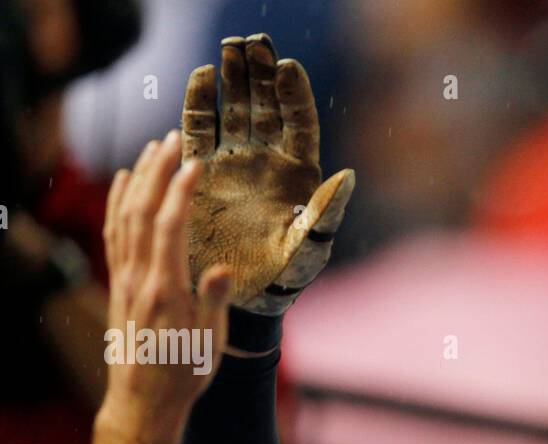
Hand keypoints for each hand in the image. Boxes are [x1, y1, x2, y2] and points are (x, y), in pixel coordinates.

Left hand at [102, 131, 232, 421]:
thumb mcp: (211, 342)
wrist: (145, 401)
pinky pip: (113, 233)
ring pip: (124, 218)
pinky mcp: (119, 284)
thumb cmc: (184, 374)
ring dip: (138, 179)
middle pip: (143, 212)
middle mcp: (139, 279)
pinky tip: (124, 184)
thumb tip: (224, 269)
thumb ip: (214, 301)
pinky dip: (117, 202)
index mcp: (166, 291)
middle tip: (173, 138)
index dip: (180, 192)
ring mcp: (124, 280)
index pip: (169, 228)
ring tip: (153, 150)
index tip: (194, 163)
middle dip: (158, 172)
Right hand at [181, 33, 353, 314]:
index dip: (294, 95)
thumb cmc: (285, 277)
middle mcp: (266, 161)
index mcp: (298, 174)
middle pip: (265, 106)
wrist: (241, 296)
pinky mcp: (200, 171)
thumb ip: (327, 214)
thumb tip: (349, 177)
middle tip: (254, 42)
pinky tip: (200, 76)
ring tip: (229, 47)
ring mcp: (233, 162)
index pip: (299, 123)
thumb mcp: (309, 248)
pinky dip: (198, 103)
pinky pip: (198, 129)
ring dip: (231, 78)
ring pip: (233, 110)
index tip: (287, 67)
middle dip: (260, 74)